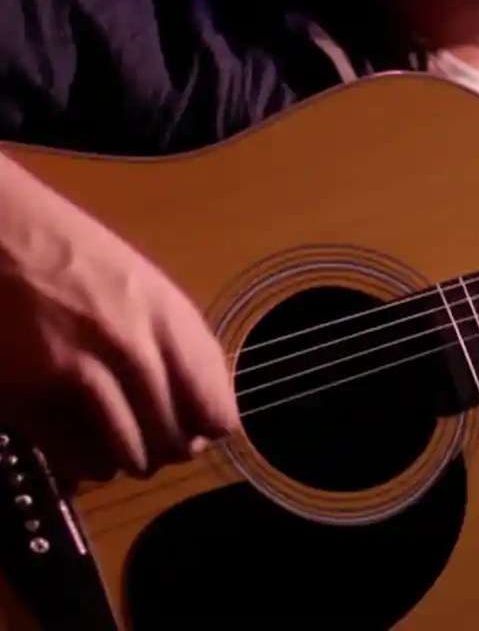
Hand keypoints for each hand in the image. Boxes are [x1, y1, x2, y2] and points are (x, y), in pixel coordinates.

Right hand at [0, 153, 239, 483]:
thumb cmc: (64, 253)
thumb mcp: (141, 285)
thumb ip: (176, 342)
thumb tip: (204, 414)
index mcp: (169, 317)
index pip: (214, 407)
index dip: (206, 429)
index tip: (195, 432)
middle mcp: (132, 345)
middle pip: (175, 439)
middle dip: (166, 450)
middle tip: (152, 445)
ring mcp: (78, 370)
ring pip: (131, 456)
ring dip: (127, 460)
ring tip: (118, 450)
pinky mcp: (27, 394)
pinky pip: (75, 457)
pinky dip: (82, 464)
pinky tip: (79, 449)